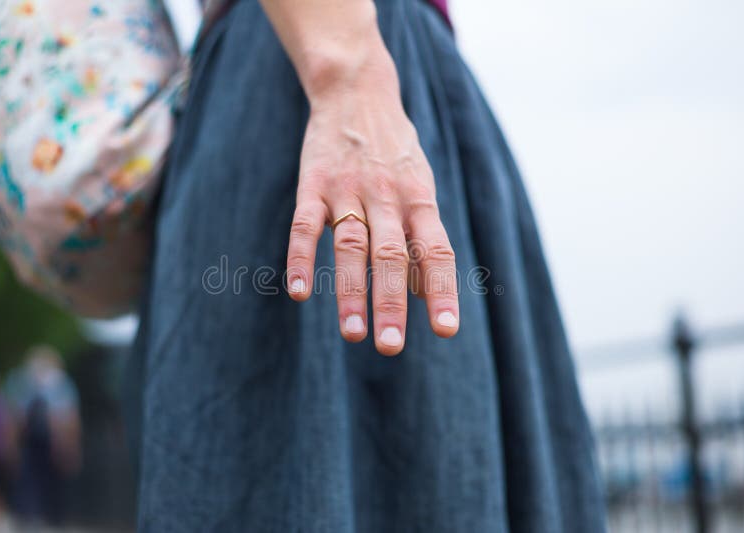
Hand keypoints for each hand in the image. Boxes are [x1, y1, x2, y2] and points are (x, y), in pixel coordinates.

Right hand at [285, 52, 458, 355]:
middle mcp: (387, 196)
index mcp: (419, 199)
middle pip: (391, 256)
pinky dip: (300, 258)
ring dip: (350, 291)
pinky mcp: (313, 184)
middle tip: (389, 346)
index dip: (440, 291)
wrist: (357, 91)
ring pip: (350, 246)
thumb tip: (423, 291)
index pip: (435, 251)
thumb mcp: (419, 183)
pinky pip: (305, 225)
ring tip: (353, 333)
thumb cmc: (395, 150)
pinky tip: (299, 293)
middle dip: (390, 303)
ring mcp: (348, 189)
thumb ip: (420, 233)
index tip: (445, 331)